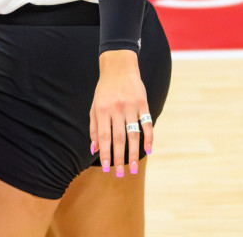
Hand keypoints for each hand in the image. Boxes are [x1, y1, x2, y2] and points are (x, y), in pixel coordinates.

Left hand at [90, 50, 152, 178]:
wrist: (119, 67)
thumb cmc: (104, 90)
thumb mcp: (94, 106)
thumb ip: (94, 128)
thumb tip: (93, 149)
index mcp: (102, 110)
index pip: (104, 137)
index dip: (105, 153)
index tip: (106, 168)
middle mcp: (116, 109)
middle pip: (118, 138)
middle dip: (119, 158)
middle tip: (120, 174)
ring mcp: (130, 106)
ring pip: (133, 134)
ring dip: (134, 154)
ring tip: (133, 168)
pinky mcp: (143, 104)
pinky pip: (147, 124)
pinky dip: (149, 138)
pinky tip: (148, 151)